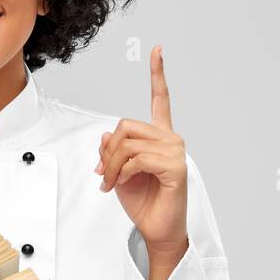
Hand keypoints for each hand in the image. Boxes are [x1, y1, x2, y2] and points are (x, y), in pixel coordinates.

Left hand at [93, 45, 187, 256]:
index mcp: (160, 136)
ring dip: (112, 166)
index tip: (158, 50)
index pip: (160, 99)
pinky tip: (124, 184)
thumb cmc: (143, 202)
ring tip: (110, 183)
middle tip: (103, 174)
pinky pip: (138, 159)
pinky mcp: (175, 167)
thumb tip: (106, 134)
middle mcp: (170, 139)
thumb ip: (112, 151)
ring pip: (128, 144)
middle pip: (126, 126)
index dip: (158, 74)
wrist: (157, 229)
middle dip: (108, 152)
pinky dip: (123, 173)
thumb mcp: (118, 173)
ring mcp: (176, 151)